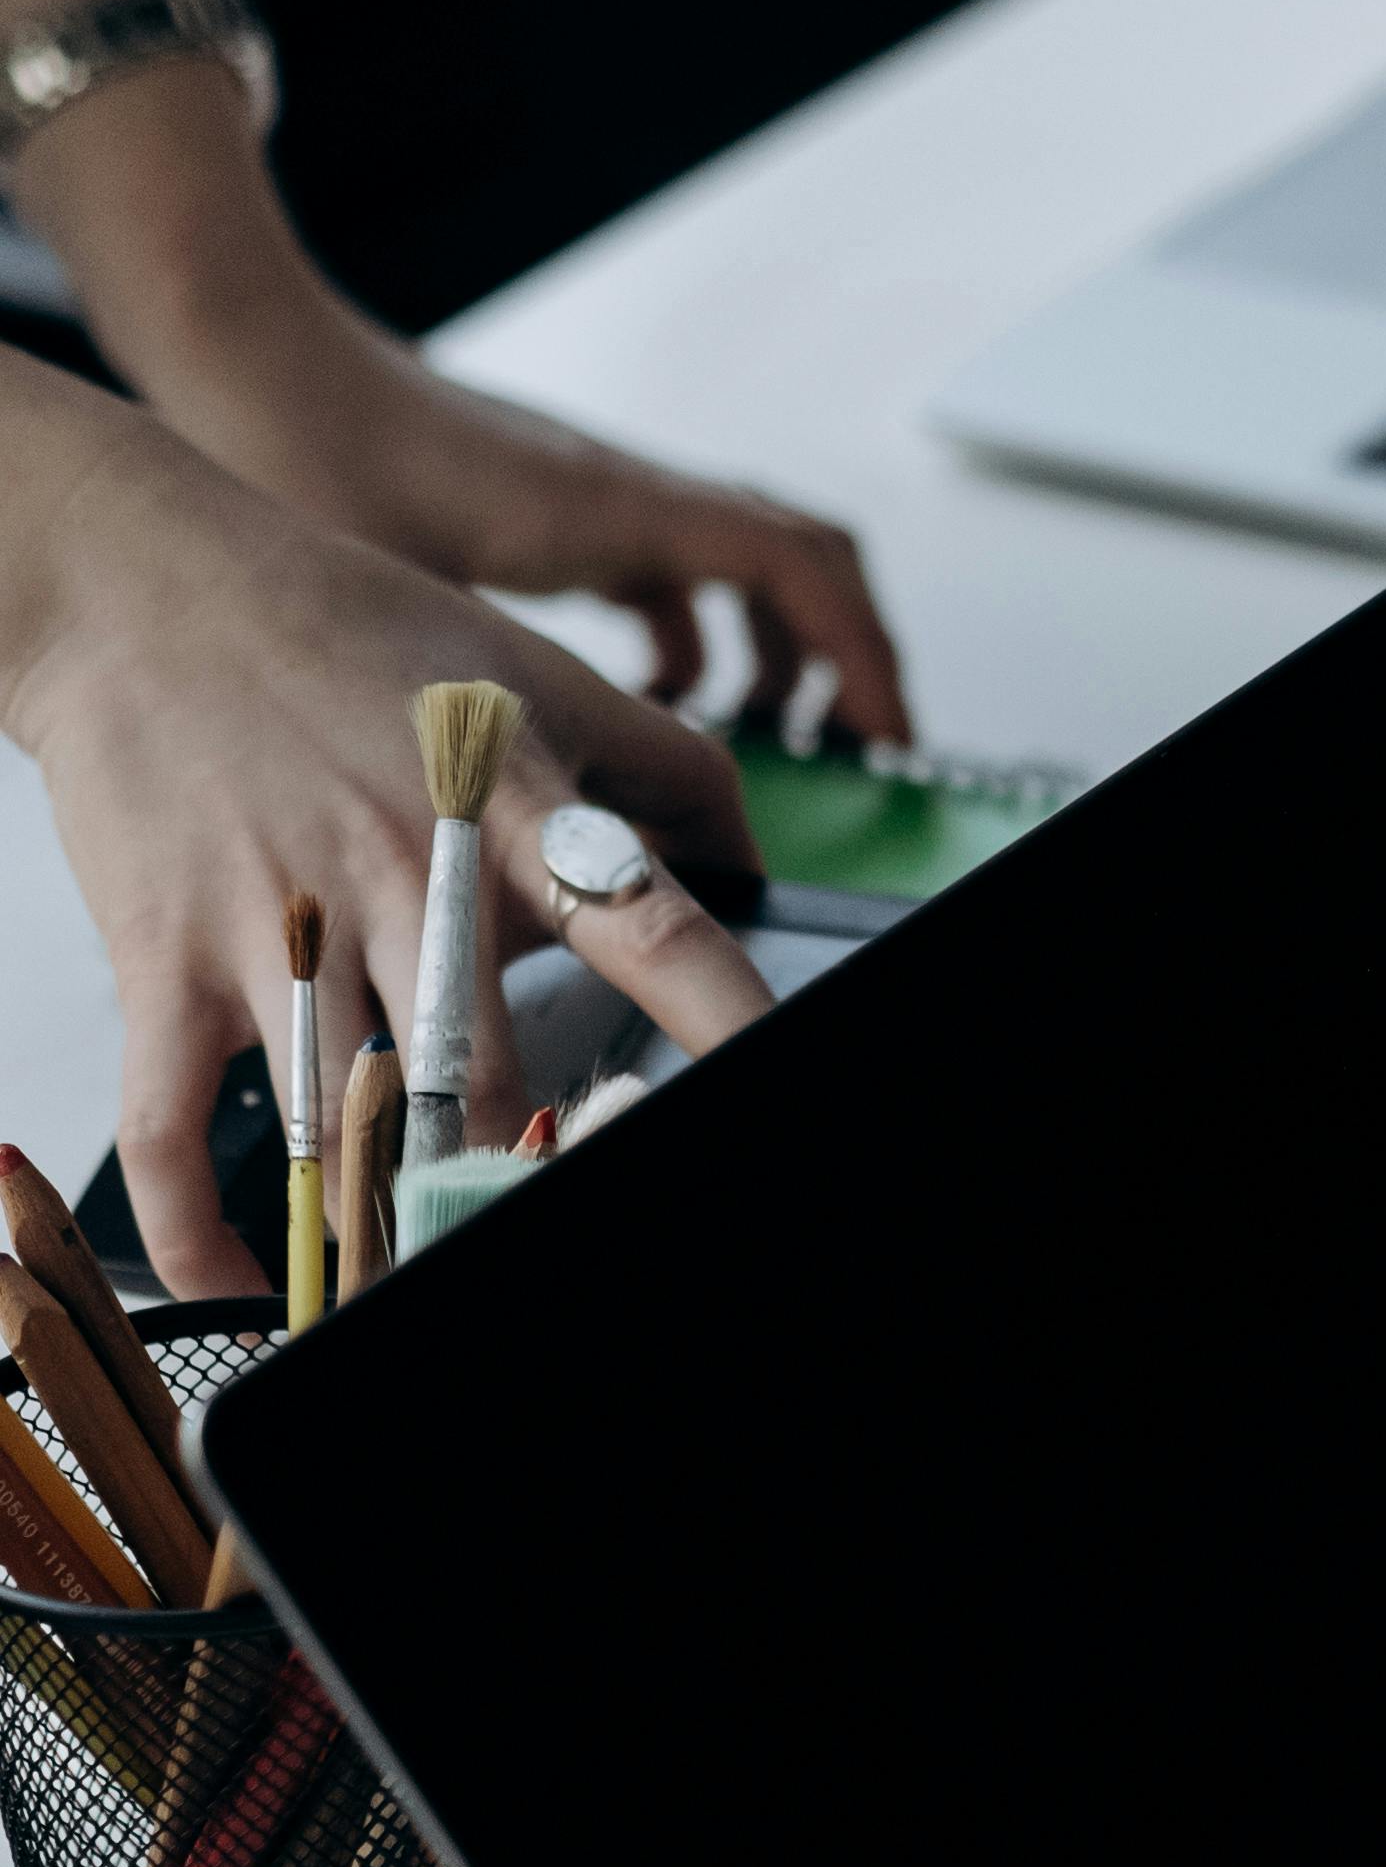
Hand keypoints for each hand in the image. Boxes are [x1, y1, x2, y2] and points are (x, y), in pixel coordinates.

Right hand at [2, 386, 783, 1292]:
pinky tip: (255, 1281)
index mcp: (508, 809)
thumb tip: (749, 866)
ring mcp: (280, 925)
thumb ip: (665, 768)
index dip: (723, 1019)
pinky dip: (204, 1231)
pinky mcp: (167, 960)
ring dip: (386, 1217)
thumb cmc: (342, 628)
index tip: (764, 1075)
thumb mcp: (533, 669)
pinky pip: (178, 1130)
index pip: (649, 928)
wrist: (141, 585)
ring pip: (349, 1121)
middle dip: (527, 1157)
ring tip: (417, 1270)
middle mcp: (402, 875)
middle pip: (488, 1066)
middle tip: (549, 1182)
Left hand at [7, 71, 910, 741]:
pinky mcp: (551, 504)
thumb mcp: (401, 603)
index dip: (863, 655)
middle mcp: (620, 490)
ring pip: (737, 564)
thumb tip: (539, 820)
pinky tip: (641, 700)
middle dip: (845, 656)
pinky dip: (688, 636)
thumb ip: (483, 708)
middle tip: (855, 747)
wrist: (239, 346)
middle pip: (797, 560)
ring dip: (770, 649)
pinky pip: (666, 569)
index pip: (796, 566)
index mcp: (610, 507)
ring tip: (763, 738)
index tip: (885, 739)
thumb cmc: (301, 442)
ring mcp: (592, 492)